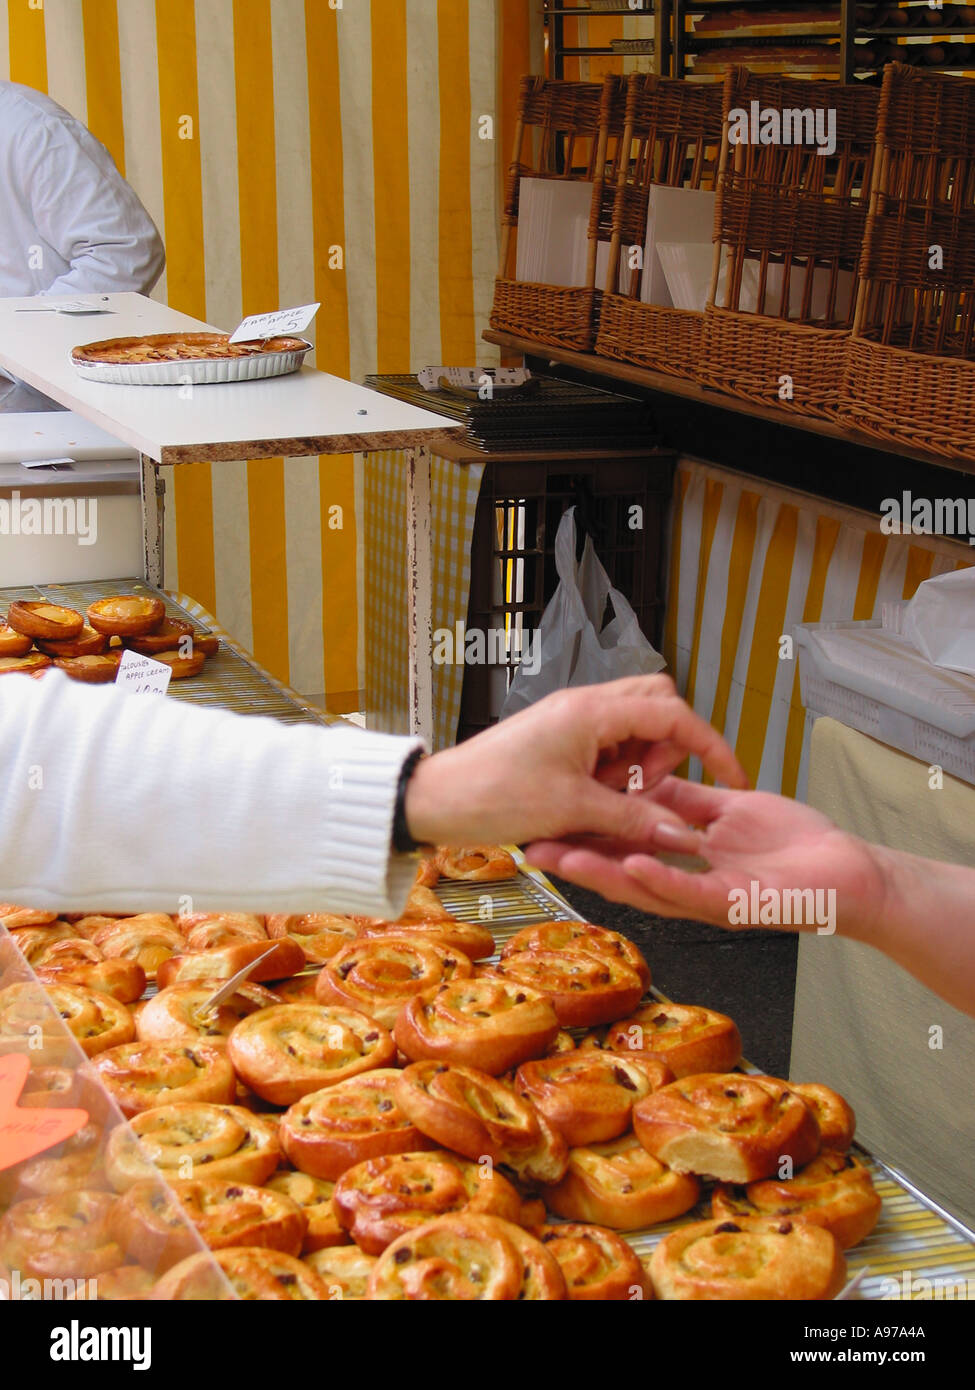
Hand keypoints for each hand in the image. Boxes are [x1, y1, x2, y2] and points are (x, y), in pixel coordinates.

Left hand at [405, 675, 746, 847]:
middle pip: (659, 709)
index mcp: (593, 710)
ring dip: (637, 767)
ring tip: (606, 802)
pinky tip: (590, 802)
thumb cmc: (492, 795)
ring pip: (634, 730)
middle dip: (668, 752)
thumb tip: (684, 834)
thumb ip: (635, 819)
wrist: (437, 799)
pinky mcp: (560, 739)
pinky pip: (608, 747)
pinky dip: (613, 774)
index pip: (674, 715)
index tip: (732, 777)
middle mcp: (586, 706)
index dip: (710, 746)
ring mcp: (572, 721)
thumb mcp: (573, 812)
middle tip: (645, 791)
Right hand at [524, 776, 888, 939]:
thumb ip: (688, 803)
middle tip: (533, 849)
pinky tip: (634, 864)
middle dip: (578, 862)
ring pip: (649, 888)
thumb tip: (646, 782)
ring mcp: (710, 900)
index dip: (584, 839)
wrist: (848, 872)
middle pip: (623, 876)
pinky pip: (693, 891)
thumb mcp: (728, 813)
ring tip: (567, 857)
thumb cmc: (794, 846)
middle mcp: (689, 888)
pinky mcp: (738, 904)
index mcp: (684, 864)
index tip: (545, 823)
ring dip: (607, 873)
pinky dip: (664, 877)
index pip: (624, 850)